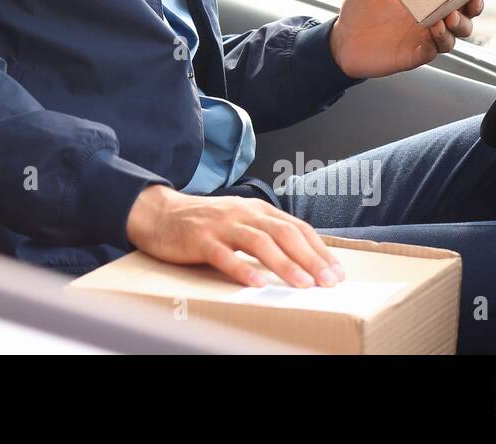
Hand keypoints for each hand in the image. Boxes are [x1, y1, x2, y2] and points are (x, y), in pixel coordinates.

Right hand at [125, 185, 344, 287]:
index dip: (319, 250)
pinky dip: (242, 269)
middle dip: (310, 258)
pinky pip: (224, 255)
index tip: (336, 273)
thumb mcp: (239, 221)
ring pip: (259, 242)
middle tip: (328, 282)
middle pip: (283, 233)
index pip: (296, 227)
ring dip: (284, 264)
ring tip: (303, 285)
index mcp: (256, 209)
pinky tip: (256, 284)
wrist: (159, 213)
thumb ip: (266, 233)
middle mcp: (242, 214)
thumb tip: (301, 258)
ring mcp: (221, 226)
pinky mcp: (200, 240)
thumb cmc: (203, 223)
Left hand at [329, 0, 483, 77]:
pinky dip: (435, 46)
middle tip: (463, 5)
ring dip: (453, 30)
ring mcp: (423, 39)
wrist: (342, 39)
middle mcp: (430, 21)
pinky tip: (429, 40)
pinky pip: (432, 54)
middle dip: (468, 14)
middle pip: (464, 20)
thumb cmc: (360, 9)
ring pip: (453, 38)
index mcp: (425, 2)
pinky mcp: (413, 56)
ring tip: (443, 20)